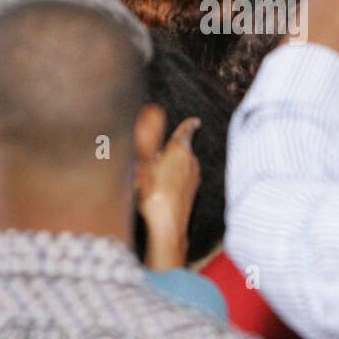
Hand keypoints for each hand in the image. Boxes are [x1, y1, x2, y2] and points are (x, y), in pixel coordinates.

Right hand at [137, 117, 201, 270]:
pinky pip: (182, 179)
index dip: (189, 124)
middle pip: (181, 149)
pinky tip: (161, 190)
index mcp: (180, 149)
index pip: (186, 130)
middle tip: (152, 157)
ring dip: (171, 166)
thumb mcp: (144, 161)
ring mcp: (194, 178)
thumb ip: (149, 137)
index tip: (195, 121)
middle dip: (170, 150)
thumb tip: (153, 113)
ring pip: (182, 165)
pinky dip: (174, 180)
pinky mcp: (192, 192)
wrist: (167, 225)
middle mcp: (192, 161)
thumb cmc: (153, 194)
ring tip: (153, 176)